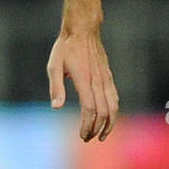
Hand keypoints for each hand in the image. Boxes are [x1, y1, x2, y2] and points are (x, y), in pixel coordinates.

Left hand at [47, 25, 118, 141]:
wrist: (83, 29)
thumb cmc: (66, 47)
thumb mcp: (54, 65)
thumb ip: (56, 87)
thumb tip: (56, 107)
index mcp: (84, 79)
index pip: (90, 109)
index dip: (87, 125)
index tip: (81, 135)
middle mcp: (98, 81)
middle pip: (103, 112)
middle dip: (96, 129)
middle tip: (88, 139)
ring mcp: (106, 78)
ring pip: (113, 106)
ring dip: (109, 124)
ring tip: (101, 135)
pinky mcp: (109, 76)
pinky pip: (115, 98)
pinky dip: (113, 112)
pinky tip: (108, 119)